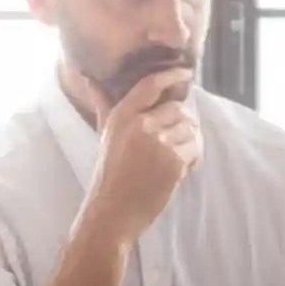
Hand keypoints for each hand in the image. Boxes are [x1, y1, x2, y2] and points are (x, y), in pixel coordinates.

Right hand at [79, 69, 202, 245]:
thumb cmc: (108, 174)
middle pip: (179, 108)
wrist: (112, 212)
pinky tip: (180, 170)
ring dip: (191, 142)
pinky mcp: (173, 162)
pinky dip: (193, 159)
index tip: (186, 73)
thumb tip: (88, 78)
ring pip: (191, 129)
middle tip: (179, 138)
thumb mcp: (104, 134)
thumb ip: (103, 104)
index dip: (172, 75)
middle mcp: (140, 124)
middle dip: (185, 122)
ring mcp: (158, 142)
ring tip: (178, 156)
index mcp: (122, 115)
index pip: (151, 84)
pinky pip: (195, 149)